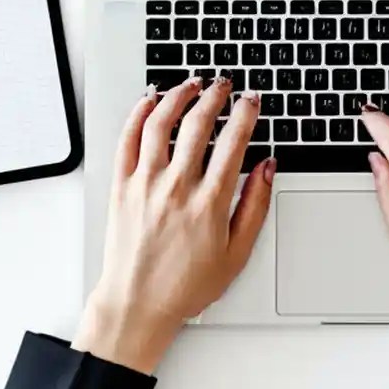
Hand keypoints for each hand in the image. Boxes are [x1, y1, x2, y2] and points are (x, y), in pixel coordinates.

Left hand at [74, 76, 274, 373]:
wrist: (137, 304)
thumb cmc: (185, 285)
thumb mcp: (236, 253)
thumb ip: (255, 206)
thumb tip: (268, 168)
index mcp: (209, 202)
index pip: (233, 142)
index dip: (245, 114)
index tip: (251, 101)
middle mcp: (176, 187)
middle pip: (198, 123)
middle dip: (216, 96)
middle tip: (225, 85)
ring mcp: (145, 184)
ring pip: (160, 122)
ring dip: (178, 95)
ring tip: (192, 84)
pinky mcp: (121, 186)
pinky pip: (127, 139)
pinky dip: (138, 113)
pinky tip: (150, 101)